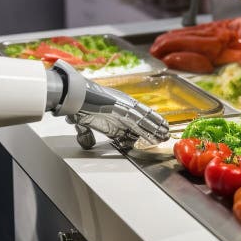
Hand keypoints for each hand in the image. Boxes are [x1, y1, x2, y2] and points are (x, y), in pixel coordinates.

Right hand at [47, 62, 168, 150]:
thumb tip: (87, 144)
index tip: (151, 139)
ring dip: (156, 128)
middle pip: (141, 121)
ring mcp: (124, 109)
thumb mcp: (83, 124)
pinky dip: (149, 129)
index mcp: (114, 113)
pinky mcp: (124, 109)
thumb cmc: (78, 106)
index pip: (131, 124)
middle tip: (165, 136)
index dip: (142, 132)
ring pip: (144, 120)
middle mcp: (121, 109)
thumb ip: (86, 135)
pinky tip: (157, 134)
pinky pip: (140, 121)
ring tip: (166, 135)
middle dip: (153, 129)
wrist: (74, 96)